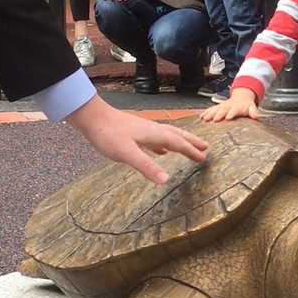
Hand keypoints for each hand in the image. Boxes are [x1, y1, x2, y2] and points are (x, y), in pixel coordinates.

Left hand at [65, 95, 207, 184]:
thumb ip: (147, 167)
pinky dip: (163, 144)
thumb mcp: (127, 154)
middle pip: (177, 135)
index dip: (191, 151)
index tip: (204, 158)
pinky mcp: (134, 131)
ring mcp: (143, 130)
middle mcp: (152, 130)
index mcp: (154, 135)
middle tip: (205, 148)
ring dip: (180, 141)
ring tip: (188, 146)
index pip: (178, 143)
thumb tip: (167, 181)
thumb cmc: (108, 134)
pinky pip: (155, 138)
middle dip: (191, 142)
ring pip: (167, 135)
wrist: (92, 117)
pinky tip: (160, 150)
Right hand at [200, 87, 259, 121]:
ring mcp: (222, 106)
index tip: (228, 117)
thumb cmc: (246, 105)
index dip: (231, 113)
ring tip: (205, 118)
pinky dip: (206, 112)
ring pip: (215, 109)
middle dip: (218, 114)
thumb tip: (256, 116)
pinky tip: (201, 116)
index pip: (234, 110)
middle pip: (222, 110)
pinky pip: (211, 109)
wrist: (241, 97)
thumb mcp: (251, 107)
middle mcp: (228, 106)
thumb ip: (253, 111)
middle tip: (214, 119)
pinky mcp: (217, 108)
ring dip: (209, 114)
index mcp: (237, 107)